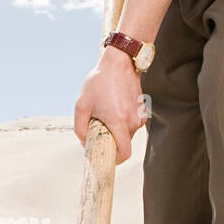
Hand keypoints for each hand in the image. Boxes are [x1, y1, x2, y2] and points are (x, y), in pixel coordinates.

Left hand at [74, 46, 146, 163]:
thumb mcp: (82, 105)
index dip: (117, 160)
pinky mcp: (142, 111)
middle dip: (111, 139)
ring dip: (116, 128)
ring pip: (127, 133)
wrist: (120, 62)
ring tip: (106, 111)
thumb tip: (85, 142)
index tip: (108, 158)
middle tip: (99, 125)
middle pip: (123, 142)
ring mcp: (139, 116)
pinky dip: (122, 121)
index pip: (124, 152)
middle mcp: (132, 121)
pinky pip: (131, 123)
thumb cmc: (100, 82)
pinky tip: (114, 105)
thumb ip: (80, 128)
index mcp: (118, 122)